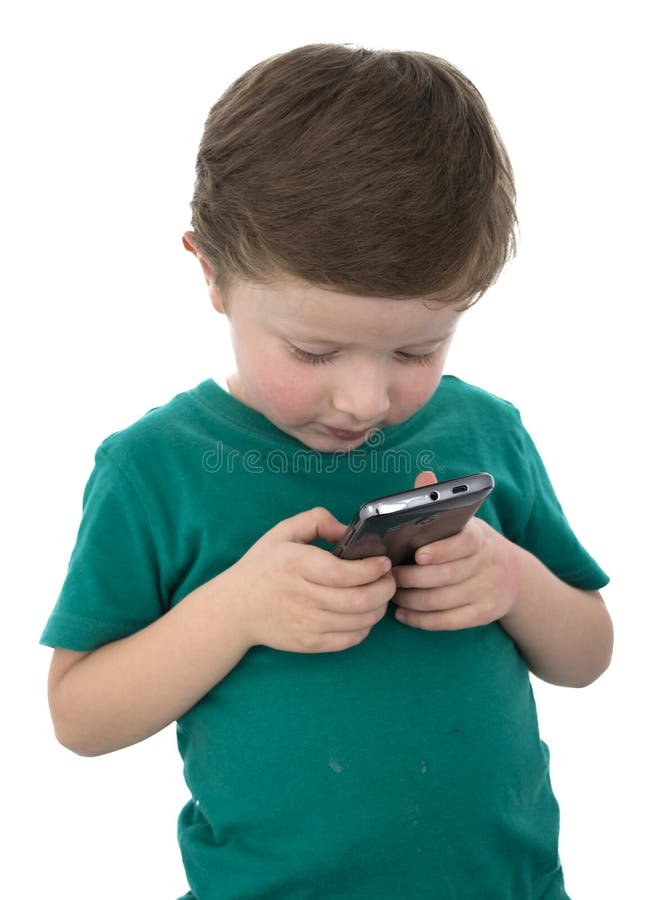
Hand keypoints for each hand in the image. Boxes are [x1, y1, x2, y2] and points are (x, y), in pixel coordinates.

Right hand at [225, 507, 395, 653]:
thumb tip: (348, 531)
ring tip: (380, 595)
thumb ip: (317, 521)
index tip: (384, 562)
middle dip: (385, 590)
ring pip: (359, 622)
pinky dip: (365, 628)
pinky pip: (349, 640)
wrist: (235, 608)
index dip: (372, 569)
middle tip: (390, 579)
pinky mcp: (309, 644)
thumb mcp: (284, 531)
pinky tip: (364, 614)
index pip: (343, 573)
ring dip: (379, 608)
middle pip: (358, 600)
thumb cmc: (263, 565)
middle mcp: (302, 596)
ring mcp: (306, 624)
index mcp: (296, 564)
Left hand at [392, 471, 522, 630]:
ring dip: (413, 600)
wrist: (512, 575)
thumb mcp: (462, 522)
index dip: (442, 550)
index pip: (464, 543)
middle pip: (449, 576)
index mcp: (479, 537)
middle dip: (414, 578)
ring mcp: (488, 591)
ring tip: (391, 594)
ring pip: (445, 601)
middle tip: (390, 576)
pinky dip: (422, 620)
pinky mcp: (484, 614)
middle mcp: (487, 564)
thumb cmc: (470, 544)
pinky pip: (450, 622)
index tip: (418, 555)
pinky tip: (403, 615)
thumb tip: (424, 478)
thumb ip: (440, 502)